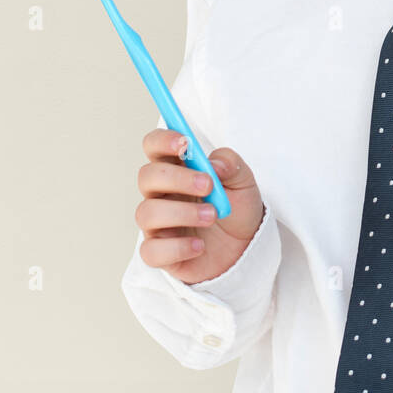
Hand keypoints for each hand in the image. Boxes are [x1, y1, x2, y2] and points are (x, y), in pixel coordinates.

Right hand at [135, 129, 265, 283]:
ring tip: (212, 215)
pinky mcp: (160, 252)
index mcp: (177, 169)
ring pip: (147, 213)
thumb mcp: (243, 181)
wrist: (246, 247)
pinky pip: (151, 251)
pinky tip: (200, 246)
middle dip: (177, 178)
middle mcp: (161, 194)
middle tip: (208, 186)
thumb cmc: (236, 208)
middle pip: (147, 176)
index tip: (184, 143)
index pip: (154, 146)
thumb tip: (213, 165)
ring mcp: (157, 224)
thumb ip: (230, 164)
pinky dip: (177, 247)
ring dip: (182, 213)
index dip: (162, 140)